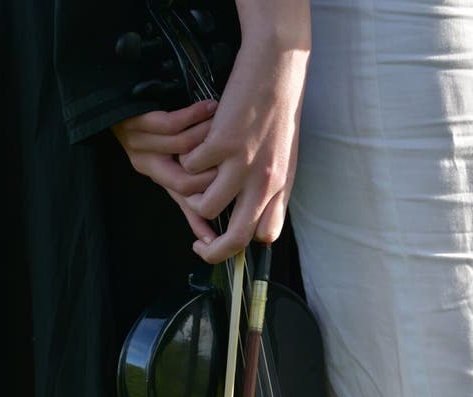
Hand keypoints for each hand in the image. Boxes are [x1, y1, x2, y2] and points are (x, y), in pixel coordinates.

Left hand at [112, 100, 218, 243]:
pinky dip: (194, 116)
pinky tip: (210, 107)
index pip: (183, 205)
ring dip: (208, 137)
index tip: (224, 229)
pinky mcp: (138, 123)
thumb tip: (213, 227)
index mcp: (158, 177)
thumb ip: (193, 189)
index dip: (202, 219)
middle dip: (214, 172)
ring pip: (183, 150)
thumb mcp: (172, 160)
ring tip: (225, 126)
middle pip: (185, 184)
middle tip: (236, 159)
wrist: (117, 97)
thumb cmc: (152, 126)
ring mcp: (141, 145)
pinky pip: (171, 124)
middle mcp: (148, 166)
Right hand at [180, 1, 310, 262]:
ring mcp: (242, 164)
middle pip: (236, 238)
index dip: (244, 242)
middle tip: (200, 247)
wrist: (277, 68)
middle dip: (213, 252)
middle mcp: (264, 181)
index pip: (265, 235)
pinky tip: (195, 145)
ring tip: (195, 179)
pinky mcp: (221, 143)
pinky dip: (188, 159)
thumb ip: (270, 190)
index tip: (227, 239)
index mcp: (280, 186)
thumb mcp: (284, 158)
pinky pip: (192, 167)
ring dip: (194, 196)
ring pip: (206, 206)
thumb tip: (257, 224)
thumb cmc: (279, 112)